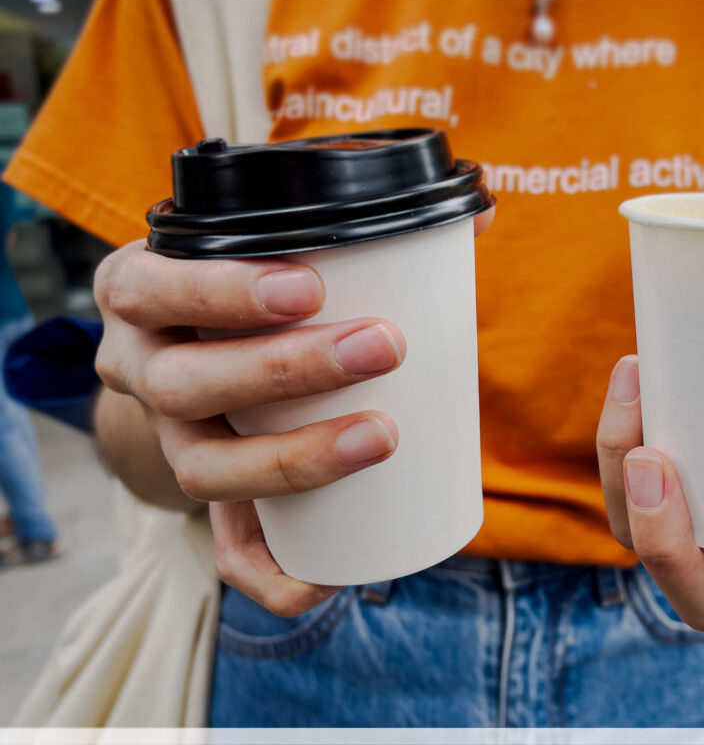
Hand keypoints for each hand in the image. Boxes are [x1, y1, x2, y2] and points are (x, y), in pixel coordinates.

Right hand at [93, 210, 493, 616]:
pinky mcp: (205, 502)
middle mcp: (139, 370)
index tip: (311, 287)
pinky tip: (327, 577)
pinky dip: (272, 572)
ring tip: (382, 435)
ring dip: (292, 459)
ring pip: (201, 470)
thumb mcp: (271, 251)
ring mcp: (167, 443)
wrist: (202, 356)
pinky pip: (222, 550)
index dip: (219, 292)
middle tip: (384, 346)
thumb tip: (475, 217)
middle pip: (182, 383)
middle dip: (284, 368)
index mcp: (142, 296)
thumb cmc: (252, 294)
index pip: (152, 288)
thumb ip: (357, 231)